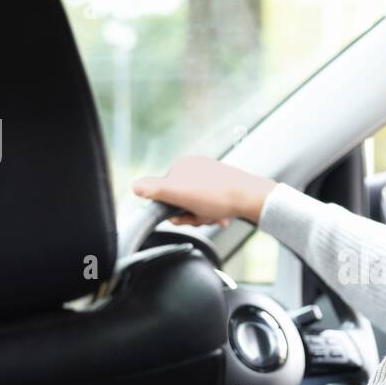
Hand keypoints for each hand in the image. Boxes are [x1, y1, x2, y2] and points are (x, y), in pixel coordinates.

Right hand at [132, 156, 278, 225]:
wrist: (251, 199)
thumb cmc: (216, 196)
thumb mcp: (179, 194)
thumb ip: (154, 190)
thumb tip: (134, 187)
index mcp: (182, 166)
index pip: (166, 194)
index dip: (173, 210)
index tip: (183, 216)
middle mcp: (195, 168)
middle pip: (182, 201)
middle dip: (191, 215)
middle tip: (203, 217)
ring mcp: (210, 176)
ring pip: (197, 206)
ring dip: (204, 217)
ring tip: (216, 217)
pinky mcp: (224, 186)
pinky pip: (211, 205)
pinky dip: (215, 214)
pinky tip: (223, 218)